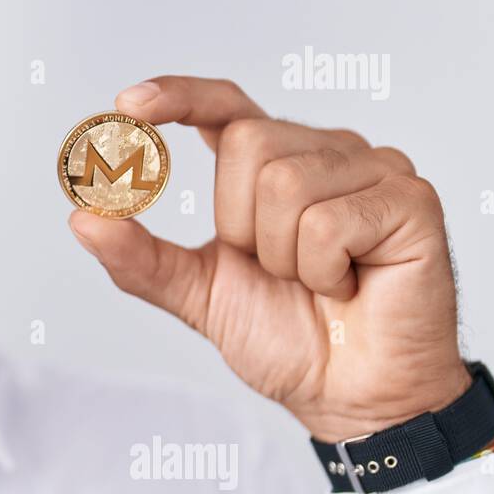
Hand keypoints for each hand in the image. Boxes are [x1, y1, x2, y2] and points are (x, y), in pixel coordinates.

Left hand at [68, 76, 470, 442]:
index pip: (224, 106)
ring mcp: (374, 170)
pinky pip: (328, 220)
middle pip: (246, 142)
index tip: (127, 104)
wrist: (349, 397)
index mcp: (274, 163)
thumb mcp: (197, 294)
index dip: (177, 96)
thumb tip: (82, 216)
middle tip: (274, 270)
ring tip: (315, 282)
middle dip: (239, 223)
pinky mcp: (411, 200)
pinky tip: (347, 286)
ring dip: (282, 255)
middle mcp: (325, 153)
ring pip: (284, 182)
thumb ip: (140, 257)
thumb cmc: (287, 339)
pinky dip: (321, 270)